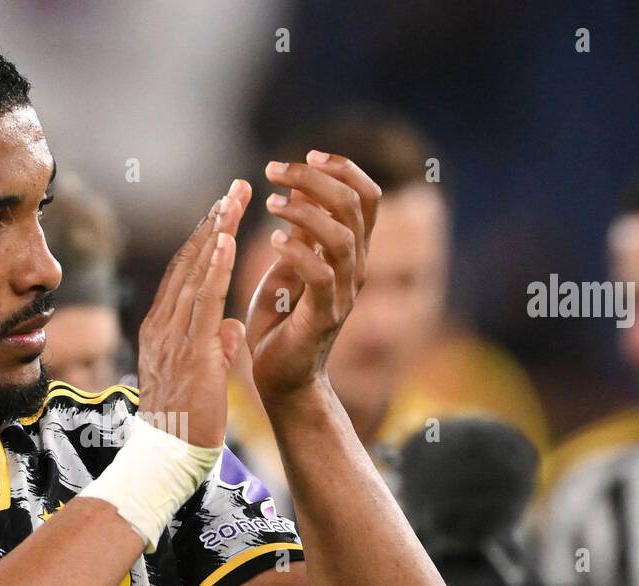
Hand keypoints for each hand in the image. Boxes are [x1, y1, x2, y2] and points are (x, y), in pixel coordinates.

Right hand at [138, 178, 252, 446]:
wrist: (167, 458)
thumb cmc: (186, 423)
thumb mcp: (202, 376)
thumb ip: (215, 346)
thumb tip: (231, 327)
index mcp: (162, 330)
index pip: (185, 275)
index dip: (205, 240)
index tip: (223, 211)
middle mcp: (162, 326)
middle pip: (188, 264)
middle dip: (212, 223)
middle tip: (234, 188)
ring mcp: (172, 337)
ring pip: (194, 273)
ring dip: (214, 233)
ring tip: (233, 200)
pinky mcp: (189, 351)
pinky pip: (202, 301)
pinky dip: (212, 267)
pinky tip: (225, 240)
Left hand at [244, 150, 380, 403]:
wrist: (281, 379)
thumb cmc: (281, 321)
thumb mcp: (290, 264)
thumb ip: (301, 230)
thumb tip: (300, 185)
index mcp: (350, 253)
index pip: (367, 197)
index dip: (344, 168)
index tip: (308, 154)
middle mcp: (355, 270)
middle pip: (356, 207)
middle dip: (316, 179)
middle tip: (274, 171)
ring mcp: (343, 294)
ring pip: (342, 238)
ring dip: (305, 213)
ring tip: (271, 204)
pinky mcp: (323, 318)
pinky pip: (322, 276)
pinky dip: (299, 253)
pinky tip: (274, 242)